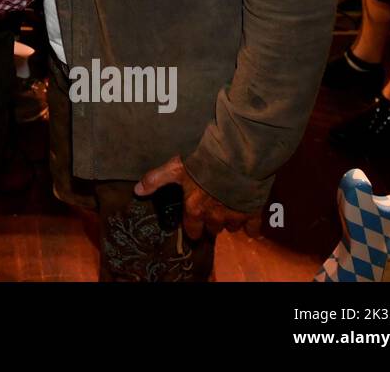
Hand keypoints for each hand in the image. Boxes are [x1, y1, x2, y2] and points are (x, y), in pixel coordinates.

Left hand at [134, 155, 262, 239]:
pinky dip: (251, 228)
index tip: (193, 232)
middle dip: (210, 225)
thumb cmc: (203, 163)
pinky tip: (251, 229)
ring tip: (227, 217)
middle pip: (212, 228)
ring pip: (231, 227)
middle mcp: (215, 216)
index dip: (192, 230)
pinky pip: (253, 227)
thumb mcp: (174, 168)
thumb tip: (137, 190)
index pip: (192, 228)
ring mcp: (235, 215)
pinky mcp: (252, 211)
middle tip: (210, 221)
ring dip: (228, 223)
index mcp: (195, 208)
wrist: (236, 158)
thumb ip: (156, 180)